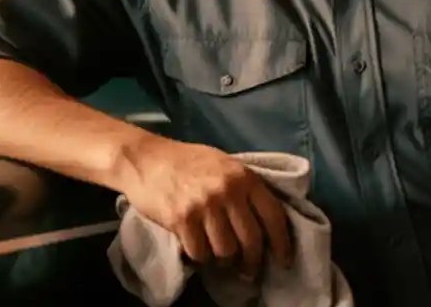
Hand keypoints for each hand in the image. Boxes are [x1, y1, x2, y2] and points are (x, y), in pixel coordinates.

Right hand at [119, 134, 293, 280]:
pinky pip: (200, 252)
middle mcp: (228, 191)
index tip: (284, 260)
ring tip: (219, 256)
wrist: (146, 159)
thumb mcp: (224, 165)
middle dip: (253, 261)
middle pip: (251, 240)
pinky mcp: (182, 220)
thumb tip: (266, 220)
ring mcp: (204, 206)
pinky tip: (197, 248)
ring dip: (223, 259)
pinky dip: (200, 256)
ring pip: (226, 250)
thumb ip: (245, 187)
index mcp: (243, 176)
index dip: (282, 242)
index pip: (273, 215)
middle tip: (249, 271)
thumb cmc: (187, 162)